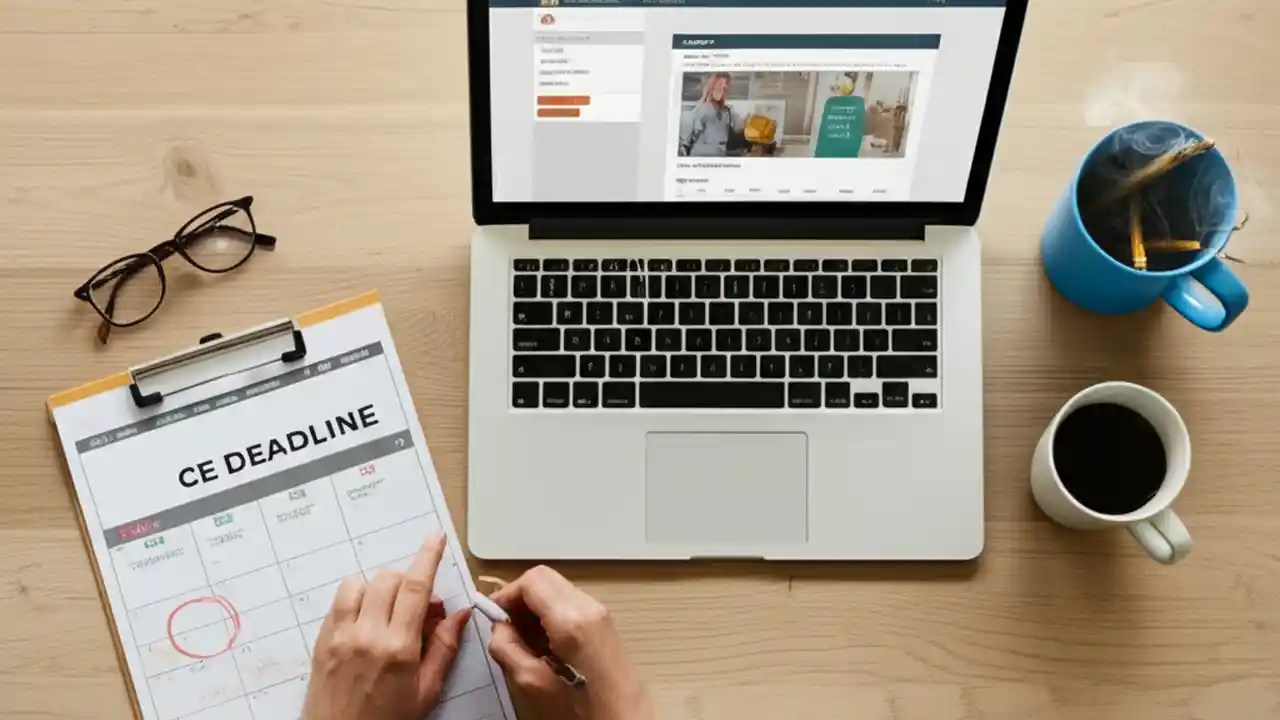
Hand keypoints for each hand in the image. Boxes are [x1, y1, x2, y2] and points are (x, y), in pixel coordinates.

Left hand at [301, 533, 470, 719]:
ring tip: (389, 613)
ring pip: (358, 584)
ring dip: (378, 589)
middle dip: (407, 580)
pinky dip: (356, 601)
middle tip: (420, 607)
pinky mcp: (322, 641)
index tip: (435, 537)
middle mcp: (366, 636)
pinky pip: (339, 603)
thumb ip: (444, 648)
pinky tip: (368, 623)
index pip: (415, 586)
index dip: (428, 555)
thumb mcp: (426, 692)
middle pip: (388, 579)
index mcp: (398, 649)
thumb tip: (460, 615)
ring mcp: (340, 636)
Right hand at [487, 566, 654, 719]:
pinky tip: (547, 646)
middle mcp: (588, 606)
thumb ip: (508, 650)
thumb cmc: (585, 711)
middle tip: (509, 631)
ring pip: (555, 589)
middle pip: (543, 578)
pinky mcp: (604, 620)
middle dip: (520, 599)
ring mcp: (600, 611)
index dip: (506, 595)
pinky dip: (550, 615)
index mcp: (571, 620)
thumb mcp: (534, 685)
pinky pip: (569, 602)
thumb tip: (500, 627)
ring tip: (528, 644)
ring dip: (535, 608)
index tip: (494, 619)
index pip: (531, 581)